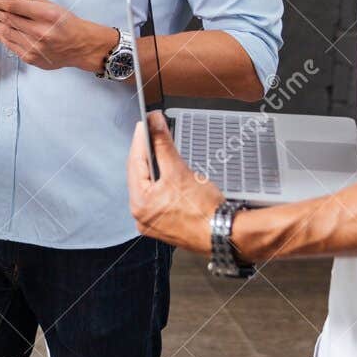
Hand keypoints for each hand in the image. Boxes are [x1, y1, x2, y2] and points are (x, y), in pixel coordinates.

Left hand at [0, 0, 115, 71]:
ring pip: (6, 34)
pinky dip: (1, 38)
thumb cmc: (68, 24)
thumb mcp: (52, 7)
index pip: (15, 6)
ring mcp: (35, 47)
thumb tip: (8, 0)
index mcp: (47, 15)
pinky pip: (11, 46)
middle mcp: (40, 32)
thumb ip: (30, 4)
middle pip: (8, 20)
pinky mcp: (31, 58)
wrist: (81, 47)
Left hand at [128, 111, 221, 252]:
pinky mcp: (162, 224)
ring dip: (153, 168)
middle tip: (151, 132)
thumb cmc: (203, 209)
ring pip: (147, 186)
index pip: (135, 163)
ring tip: (159, 150)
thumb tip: (154, 123)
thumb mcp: (180, 170)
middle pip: (139, 175)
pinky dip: (160, 184)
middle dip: (146, 153)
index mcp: (140, 203)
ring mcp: (150, 222)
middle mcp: (140, 215)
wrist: (222, 233)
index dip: (140, 140)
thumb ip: (163, 144)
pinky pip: (155, 198)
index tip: (144, 124)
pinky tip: (166, 173)